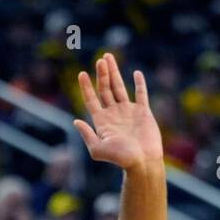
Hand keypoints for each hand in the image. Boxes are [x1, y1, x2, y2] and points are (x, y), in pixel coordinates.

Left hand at [74, 53, 162, 170]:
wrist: (142, 161)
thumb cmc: (119, 158)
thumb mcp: (97, 148)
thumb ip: (87, 134)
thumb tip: (76, 120)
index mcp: (101, 121)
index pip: (91, 100)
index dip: (86, 87)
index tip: (81, 73)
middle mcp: (113, 113)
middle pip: (105, 89)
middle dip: (102, 74)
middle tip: (100, 59)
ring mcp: (128, 111)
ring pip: (119, 87)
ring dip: (114, 73)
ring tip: (109, 58)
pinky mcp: (143, 111)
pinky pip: (141, 94)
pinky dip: (139, 83)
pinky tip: (135, 73)